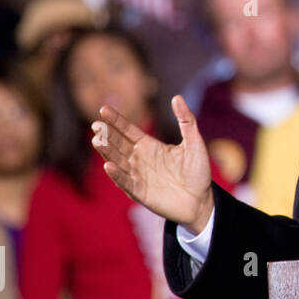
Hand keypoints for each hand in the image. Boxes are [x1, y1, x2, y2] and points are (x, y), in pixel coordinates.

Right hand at [91, 95, 213, 233]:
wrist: (202, 200)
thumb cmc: (198, 171)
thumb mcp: (194, 143)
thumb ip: (186, 121)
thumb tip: (176, 97)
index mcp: (149, 146)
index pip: (128, 130)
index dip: (117, 121)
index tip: (104, 109)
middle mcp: (139, 159)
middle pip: (118, 144)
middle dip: (107, 135)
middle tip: (96, 125)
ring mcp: (138, 176)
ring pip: (118, 161)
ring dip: (107, 152)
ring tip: (97, 140)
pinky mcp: (140, 192)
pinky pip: (125, 182)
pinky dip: (117, 175)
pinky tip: (108, 165)